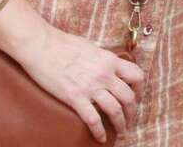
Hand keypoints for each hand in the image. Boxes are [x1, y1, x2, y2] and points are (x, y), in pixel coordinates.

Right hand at [15, 25, 144, 142]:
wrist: (42, 46)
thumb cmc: (63, 44)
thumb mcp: (91, 48)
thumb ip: (102, 59)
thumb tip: (107, 65)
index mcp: (110, 61)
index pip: (137, 76)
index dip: (140, 89)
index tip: (137, 97)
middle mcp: (105, 75)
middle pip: (129, 97)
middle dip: (133, 112)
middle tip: (131, 119)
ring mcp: (91, 87)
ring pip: (115, 110)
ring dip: (121, 124)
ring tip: (121, 131)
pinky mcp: (75, 98)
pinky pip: (93, 119)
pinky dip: (99, 131)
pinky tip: (101, 138)